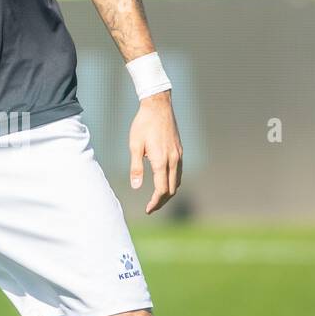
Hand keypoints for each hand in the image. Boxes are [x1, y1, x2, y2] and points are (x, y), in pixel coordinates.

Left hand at [129, 93, 182, 214]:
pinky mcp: (180, 150)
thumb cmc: (143, 124)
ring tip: (157, 198)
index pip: (162, 189)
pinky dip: (173, 182)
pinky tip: (164, 182)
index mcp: (161, 160)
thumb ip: (136, 167)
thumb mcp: (134, 145)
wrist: (158, 105)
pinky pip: (179, 172)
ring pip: (178, 181)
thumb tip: (136, 187)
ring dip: (169, 192)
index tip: (148, 210)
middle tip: (151, 208)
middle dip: (162, 201)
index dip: (155, 202)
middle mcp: (173, 159)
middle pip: (172, 189)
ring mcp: (179, 155)